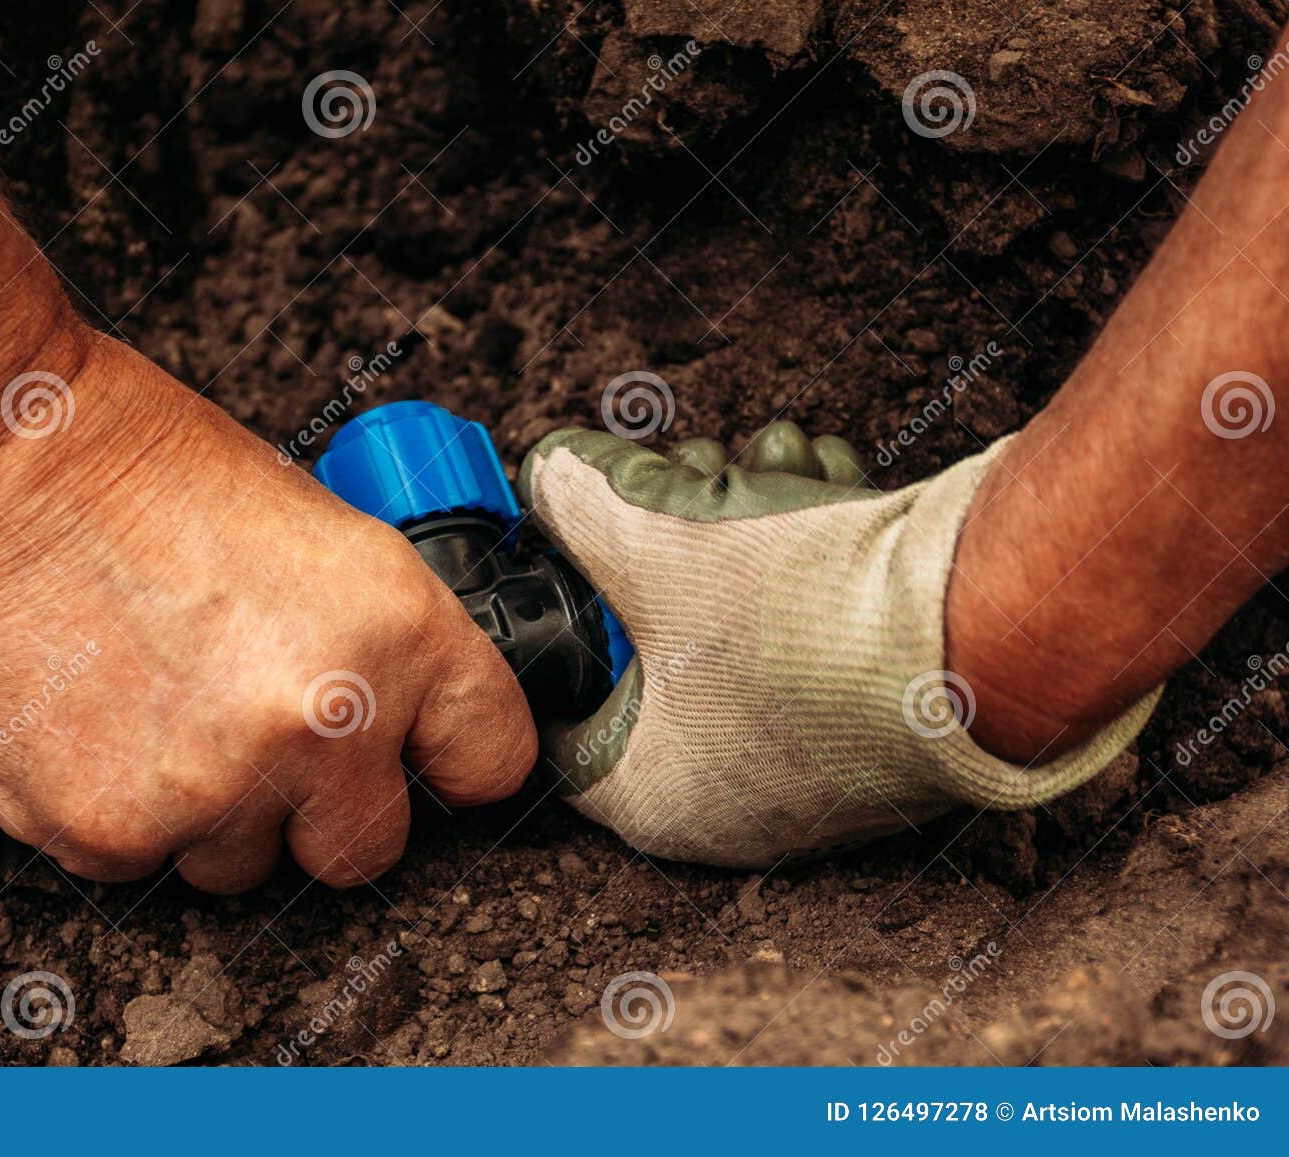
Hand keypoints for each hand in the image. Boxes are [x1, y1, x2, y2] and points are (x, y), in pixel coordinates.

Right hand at [0, 327, 536, 890]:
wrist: (1, 463)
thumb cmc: (154, 476)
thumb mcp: (327, 536)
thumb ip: (383, 644)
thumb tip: (410, 721)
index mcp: (398, 635)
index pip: (490, 760)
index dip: (451, 760)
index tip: (424, 761)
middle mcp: (322, 724)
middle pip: (368, 849)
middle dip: (325, 807)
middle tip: (266, 735)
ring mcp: (214, 787)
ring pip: (245, 866)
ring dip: (216, 814)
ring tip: (163, 706)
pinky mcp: (108, 828)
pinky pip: (141, 865)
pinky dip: (122, 814)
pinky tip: (101, 724)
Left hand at [517, 421, 1154, 866]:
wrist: (982, 640)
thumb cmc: (802, 627)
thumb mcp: (658, 552)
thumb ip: (584, 515)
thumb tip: (546, 474)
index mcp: (655, 800)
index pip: (565, 724)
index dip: (561, 636)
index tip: (565, 575)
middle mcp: (732, 812)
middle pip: (657, 662)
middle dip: (661, 556)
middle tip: (673, 489)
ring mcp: (813, 782)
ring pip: (741, 638)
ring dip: (743, 540)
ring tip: (758, 465)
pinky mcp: (879, 741)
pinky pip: (812, 647)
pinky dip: (807, 570)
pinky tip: (820, 487)